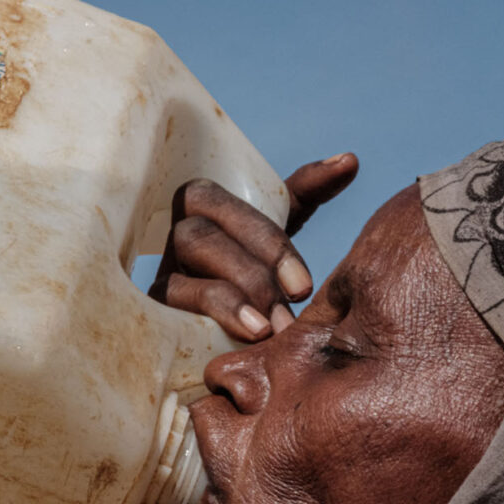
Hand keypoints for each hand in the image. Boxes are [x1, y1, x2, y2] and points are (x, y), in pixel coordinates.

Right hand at [152, 152, 359, 339]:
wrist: (226, 326)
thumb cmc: (254, 267)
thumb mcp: (275, 230)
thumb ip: (307, 192)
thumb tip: (349, 160)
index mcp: (204, 204)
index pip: (228, 208)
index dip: (267, 244)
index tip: (305, 287)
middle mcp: (174, 235)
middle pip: (198, 237)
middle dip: (250, 275)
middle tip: (290, 314)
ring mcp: (159, 277)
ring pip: (180, 278)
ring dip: (228, 303)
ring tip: (266, 332)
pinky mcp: (153, 314)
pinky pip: (167, 315)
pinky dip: (205, 324)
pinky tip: (236, 344)